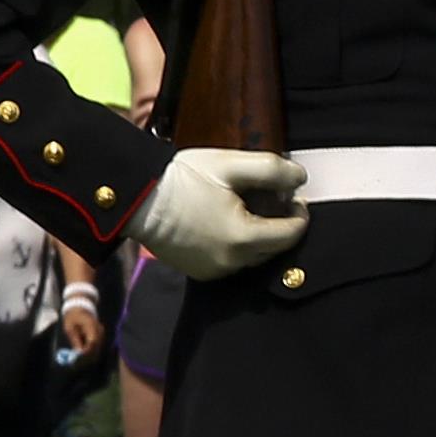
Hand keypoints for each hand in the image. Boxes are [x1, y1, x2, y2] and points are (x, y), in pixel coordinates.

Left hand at [58, 296, 106, 358]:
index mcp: (91, 326)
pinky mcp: (100, 335)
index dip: (87, 352)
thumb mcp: (70, 328)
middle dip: (88, 357)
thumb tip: (78, 352)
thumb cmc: (73, 316)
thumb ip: (75, 340)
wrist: (81, 306)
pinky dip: (91, 351)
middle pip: (97, 347)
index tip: (79, 360)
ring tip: (79, 362)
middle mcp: (99, 330)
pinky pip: (97, 345)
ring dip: (90, 355)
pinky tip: (83, 356)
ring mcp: (101, 332)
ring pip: (98, 348)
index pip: (92, 342)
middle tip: (78, 365)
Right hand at [132, 147, 304, 279]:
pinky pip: (231, 261)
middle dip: (278, 223)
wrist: (135, 198)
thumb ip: (274, 170)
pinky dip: (236, 245)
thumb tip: (300, 178)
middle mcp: (232, 261)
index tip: (291, 195)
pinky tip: (223, 222)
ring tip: (244, 209)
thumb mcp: (231, 164)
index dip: (299, 212)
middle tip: (268, 197)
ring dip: (258, 235)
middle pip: (275, 247)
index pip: (293, 233)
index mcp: (244, 237)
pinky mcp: (200, 272)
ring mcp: (214, 270)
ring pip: (254, 256)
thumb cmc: (181, 179)